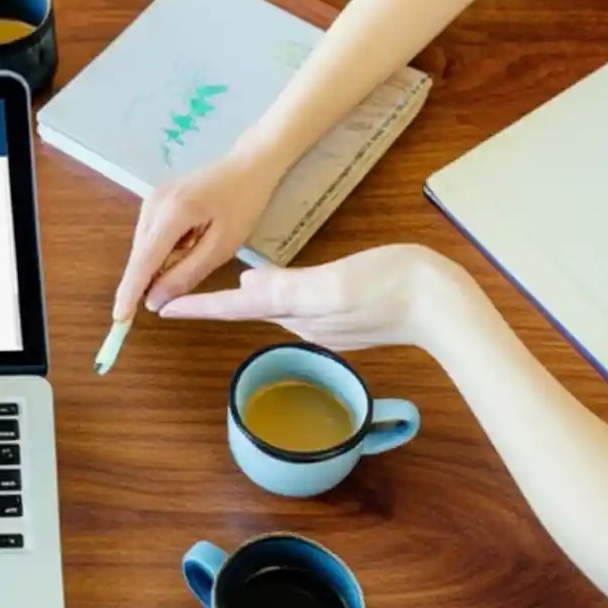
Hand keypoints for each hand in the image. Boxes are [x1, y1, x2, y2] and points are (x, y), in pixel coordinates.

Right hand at [112, 152, 278, 319]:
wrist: (247, 165)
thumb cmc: (242, 204)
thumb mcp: (221, 246)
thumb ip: (186, 275)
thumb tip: (154, 301)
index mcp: (173, 213)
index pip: (144, 261)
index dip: (130, 291)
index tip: (120, 318)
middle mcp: (153, 204)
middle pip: (142, 256)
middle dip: (155, 275)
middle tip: (190, 268)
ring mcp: (151, 200)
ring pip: (146, 249)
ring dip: (165, 260)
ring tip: (200, 244)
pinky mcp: (154, 202)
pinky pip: (153, 238)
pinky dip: (168, 249)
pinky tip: (193, 238)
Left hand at [157, 244, 468, 351]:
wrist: (446, 305)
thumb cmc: (394, 286)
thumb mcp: (335, 282)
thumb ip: (288, 288)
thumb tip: (244, 289)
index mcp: (299, 314)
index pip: (236, 311)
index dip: (198, 307)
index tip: (161, 309)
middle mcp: (307, 325)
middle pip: (251, 312)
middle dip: (215, 306)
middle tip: (179, 298)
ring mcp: (328, 324)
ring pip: (276, 310)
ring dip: (246, 303)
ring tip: (219, 291)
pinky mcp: (347, 318)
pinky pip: (300, 308)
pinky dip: (280, 298)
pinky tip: (275, 288)